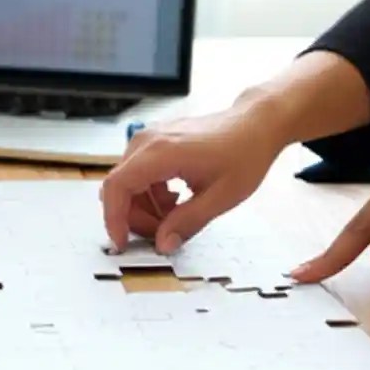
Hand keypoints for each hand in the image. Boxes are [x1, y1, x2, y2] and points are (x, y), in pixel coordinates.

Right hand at [100, 96, 287, 253]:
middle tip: (164, 234)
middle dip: (136, 218)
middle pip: (120, 188)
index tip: (123, 243)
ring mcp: (150, 138)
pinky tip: (175, 200)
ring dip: (144, 207)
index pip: (118, 187)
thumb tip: (163, 244)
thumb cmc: (244, 153)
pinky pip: (138, 173)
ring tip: (176, 215)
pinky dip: (150, 194)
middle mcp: (148, 141)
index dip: (114, 219)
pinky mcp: (155, 141)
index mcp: (161, 152)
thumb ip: (188, 222)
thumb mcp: (221, 197)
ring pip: (128, 182)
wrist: (255, 125)